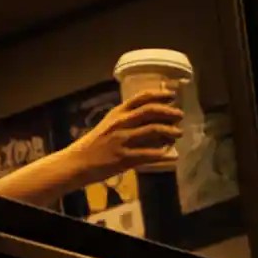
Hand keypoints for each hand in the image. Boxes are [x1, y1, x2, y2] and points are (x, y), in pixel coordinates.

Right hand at [68, 88, 184, 181]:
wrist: (78, 162)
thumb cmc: (94, 143)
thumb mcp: (109, 124)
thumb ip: (127, 118)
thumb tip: (151, 115)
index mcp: (117, 113)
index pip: (141, 98)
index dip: (159, 94)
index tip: (172, 96)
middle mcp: (120, 123)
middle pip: (150, 112)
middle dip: (168, 112)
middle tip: (180, 115)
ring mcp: (122, 140)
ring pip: (152, 131)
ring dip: (170, 131)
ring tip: (179, 133)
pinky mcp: (123, 158)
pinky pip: (148, 154)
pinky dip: (162, 153)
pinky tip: (171, 154)